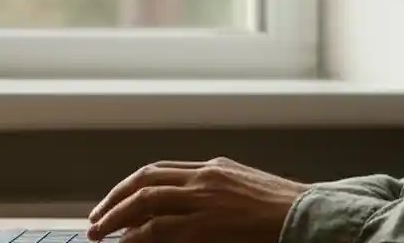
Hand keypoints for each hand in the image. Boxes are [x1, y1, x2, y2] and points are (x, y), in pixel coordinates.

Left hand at [86, 157, 308, 242]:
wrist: (308, 215)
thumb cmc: (285, 209)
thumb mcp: (247, 189)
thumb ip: (218, 192)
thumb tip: (191, 207)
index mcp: (214, 167)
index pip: (160, 170)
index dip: (131, 186)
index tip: (114, 201)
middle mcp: (204, 177)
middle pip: (145, 180)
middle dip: (114, 198)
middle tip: (95, 219)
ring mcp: (204, 199)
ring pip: (145, 201)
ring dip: (115, 217)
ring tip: (98, 233)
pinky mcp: (206, 225)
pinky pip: (160, 229)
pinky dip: (137, 236)